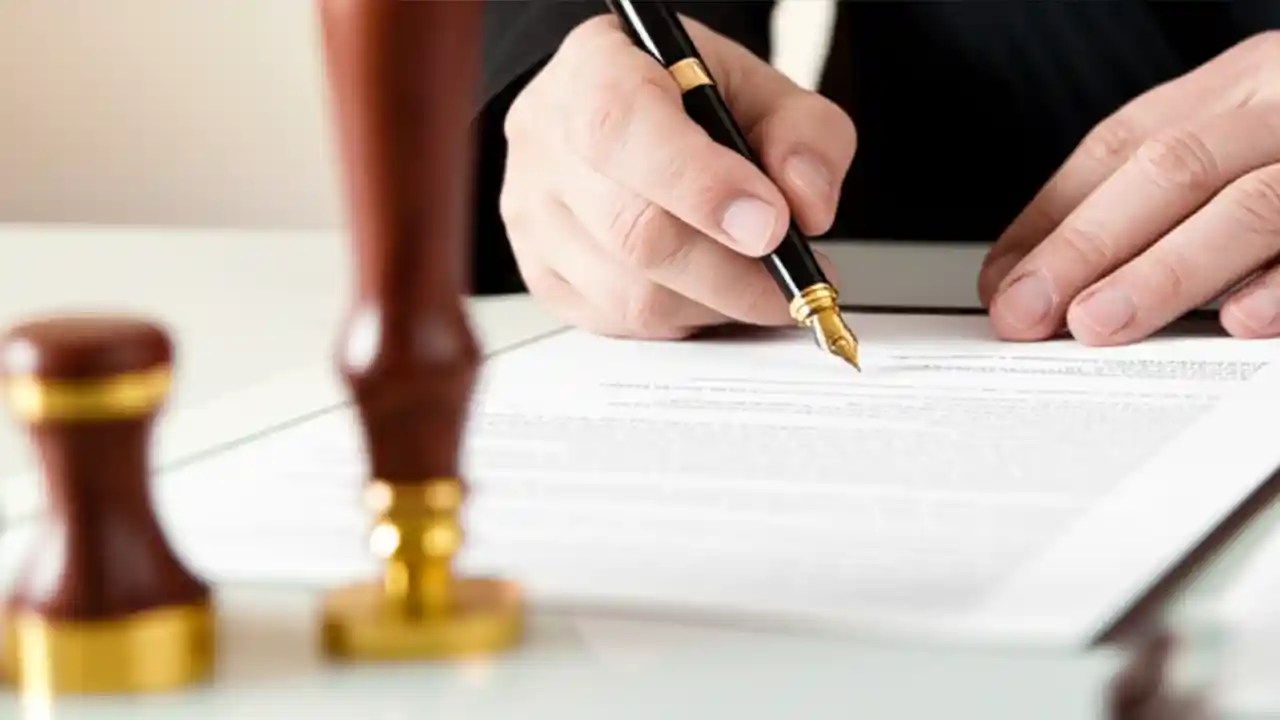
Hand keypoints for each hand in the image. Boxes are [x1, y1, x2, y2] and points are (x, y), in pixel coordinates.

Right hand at [500, 14, 854, 338]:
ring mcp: (532, 213)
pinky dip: (680, 320)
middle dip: (734, 272)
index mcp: (594, 69)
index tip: (773, 225)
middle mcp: (548, 140)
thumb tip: (807, 209)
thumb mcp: (764, 88)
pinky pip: (618, 323)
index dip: (701, 187)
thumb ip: (804, 135)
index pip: (623, 130)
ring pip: (629, 294)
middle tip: (797, 278)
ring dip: (714, 304)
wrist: (625, 110)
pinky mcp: (540, 273)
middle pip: (634, 231)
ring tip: (757, 284)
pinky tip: (707, 291)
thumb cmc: (688, 97)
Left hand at [979, 32, 1279, 344]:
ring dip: (1172, 270)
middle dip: (1090, 246)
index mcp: (1237, 86)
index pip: (1119, 148)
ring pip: (1253, 202)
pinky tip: (1248, 321)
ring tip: (1101, 324)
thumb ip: (1151, 189)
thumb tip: (1028, 270)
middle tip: (1029, 315)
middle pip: (1173, 168)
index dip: (1053, 219)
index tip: (1002, 287)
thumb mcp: (1238, 133)